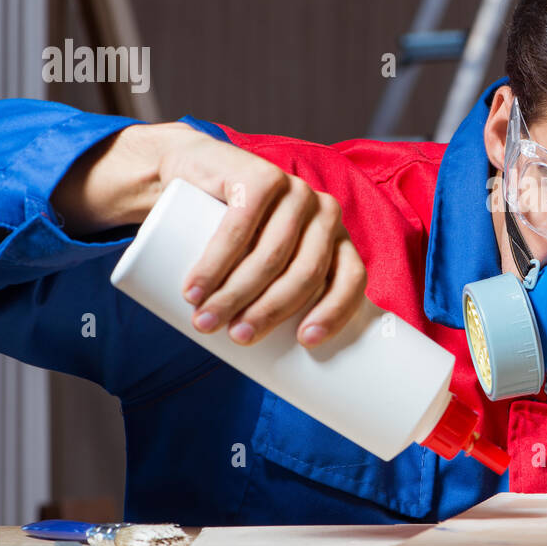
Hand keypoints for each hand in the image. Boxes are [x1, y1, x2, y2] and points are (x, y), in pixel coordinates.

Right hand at [152, 131, 367, 348]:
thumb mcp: (264, 263)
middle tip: (236, 338)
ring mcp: (295, 190)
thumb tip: (279, 370)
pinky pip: (240, 227)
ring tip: (205, 322)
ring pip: (271, 254)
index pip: (352, 279)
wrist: (194, 175)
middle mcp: (325, 213)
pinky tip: (197, 287)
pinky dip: (215, 262)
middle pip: (306, 272)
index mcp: (338, 240)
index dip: (334, 311)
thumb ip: (275, 297)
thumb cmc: (235, 238)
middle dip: (270, 312)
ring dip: (236, 294)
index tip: (305, 343)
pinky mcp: (259, 176)